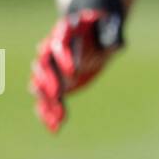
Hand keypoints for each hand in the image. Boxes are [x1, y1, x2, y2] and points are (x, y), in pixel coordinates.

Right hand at [30, 6, 124, 131]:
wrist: (94, 39)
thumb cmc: (102, 32)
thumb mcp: (110, 31)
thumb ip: (113, 36)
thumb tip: (119, 45)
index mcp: (65, 32)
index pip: (59, 43)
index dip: (64, 57)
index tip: (74, 72)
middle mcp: (50, 49)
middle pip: (43, 64)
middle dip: (49, 80)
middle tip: (57, 93)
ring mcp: (48, 67)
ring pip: (39, 84)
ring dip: (47, 100)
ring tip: (60, 117)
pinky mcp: (50, 84)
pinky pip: (43, 99)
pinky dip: (47, 113)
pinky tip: (55, 127)